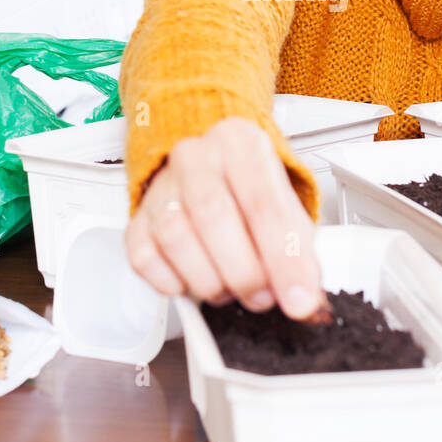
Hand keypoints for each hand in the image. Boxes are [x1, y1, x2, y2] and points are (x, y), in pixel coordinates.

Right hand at [125, 116, 325, 319]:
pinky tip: (196, 278)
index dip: (284, 259)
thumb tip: (303, 295)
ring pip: (175, 238)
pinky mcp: (137, 220)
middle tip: (263, 296)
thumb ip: (298, 248)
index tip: (299, 298)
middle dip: (244, 273)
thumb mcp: (288, 206)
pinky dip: (174, 282)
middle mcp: (196, 157)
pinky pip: (145, 259)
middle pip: (214, 217)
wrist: (213, 173)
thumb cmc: (251, 191)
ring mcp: (162, 187)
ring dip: (210, 280)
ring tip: (231, 287)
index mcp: (240, 143)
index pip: (264, 204)